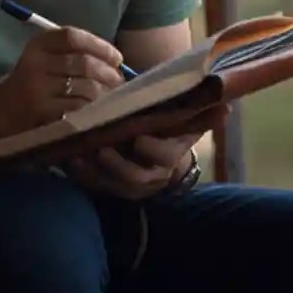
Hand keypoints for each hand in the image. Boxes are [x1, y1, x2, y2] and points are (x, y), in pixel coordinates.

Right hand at [0, 27, 125, 131]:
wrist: (2, 109)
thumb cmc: (32, 81)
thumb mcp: (44, 58)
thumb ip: (73, 53)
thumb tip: (115, 61)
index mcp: (37, 45)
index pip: (72, 37)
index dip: (100, 45)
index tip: (116, 57)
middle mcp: (35, 63)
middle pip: (83, 63)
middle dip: (108, 72)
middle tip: (118, 80)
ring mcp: (38, 89)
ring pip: (85, 87)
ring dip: (104, 92)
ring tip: (111, 95)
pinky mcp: (42, 111)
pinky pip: (78, 107)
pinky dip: (93, 107)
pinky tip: (96, 108)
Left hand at [64, 104, 227, 199]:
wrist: (154, 152)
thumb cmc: (168, 128)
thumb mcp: (185, 120)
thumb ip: (202, 113)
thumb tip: (227, 105)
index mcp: (170, 155)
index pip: (165, 156)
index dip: (153, 150)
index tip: (139, 138)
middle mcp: (151, 175)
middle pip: (134, 177)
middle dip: (116, 165)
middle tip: (99, 147)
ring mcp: (128, 185)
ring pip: (110, 185)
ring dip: (91, 171)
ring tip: (74, 153)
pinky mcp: (108, 187)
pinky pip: (92, 186)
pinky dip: (79, 175)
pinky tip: (65, 159)